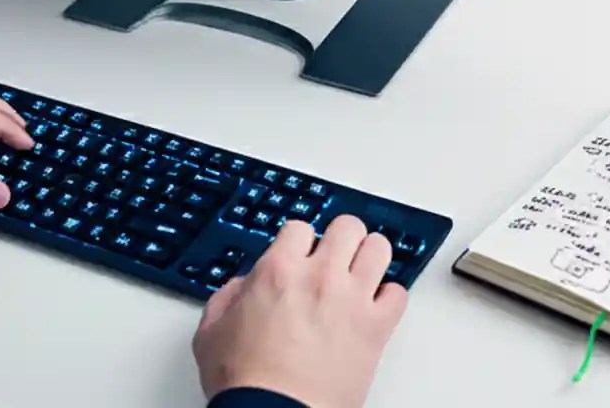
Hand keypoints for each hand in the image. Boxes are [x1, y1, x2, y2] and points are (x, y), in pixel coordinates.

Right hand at [192, 215, 407, 407]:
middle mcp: (320, 276)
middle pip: (347, 226)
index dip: (298, 240)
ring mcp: (353, 299)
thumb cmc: (247, 383)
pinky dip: (389, 297)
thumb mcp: (211, 333)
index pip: (299, 227)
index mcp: (279, 271)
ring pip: (379, 249)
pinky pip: (398, 294)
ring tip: (361, 271)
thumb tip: (242, 287)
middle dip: (340, 238)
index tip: (299, 252)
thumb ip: (227, 298)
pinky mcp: (376, 327)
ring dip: (370, 257)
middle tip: (335, 255)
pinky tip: (375, 306)